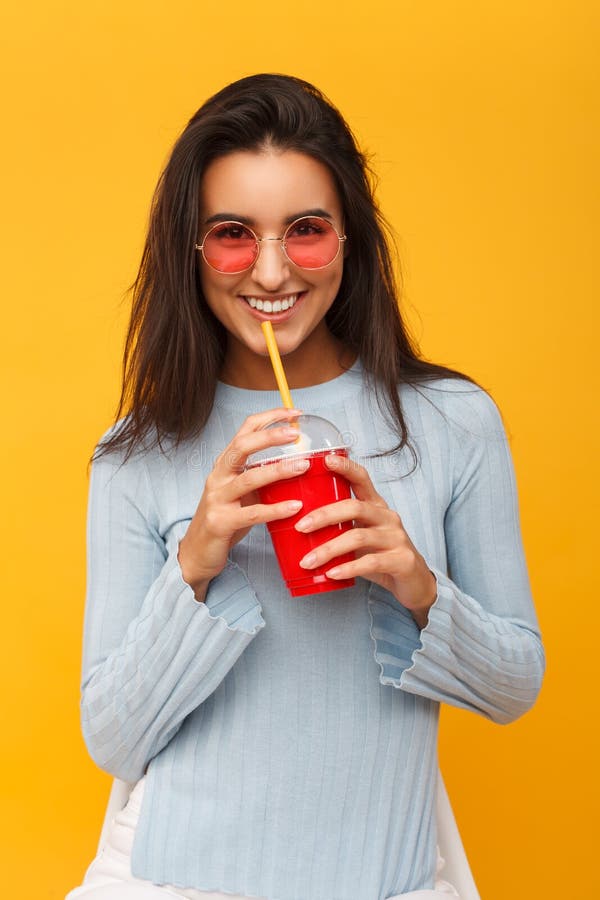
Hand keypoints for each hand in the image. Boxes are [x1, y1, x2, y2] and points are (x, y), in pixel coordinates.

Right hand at [178, 408, 308, 600]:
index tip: (295, 413)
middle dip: (270, 436)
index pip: (245, 430)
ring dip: (279, 471)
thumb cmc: (226, 519)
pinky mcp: (221, 522)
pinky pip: (252, 513)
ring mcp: (217, 498)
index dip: (270, 417)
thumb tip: (299, 463)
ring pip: (249, 478)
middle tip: (296, 434)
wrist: (196, 552)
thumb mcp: (243, 492)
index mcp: (225, 465)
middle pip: (242, 446)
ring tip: (303, 467)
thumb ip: (262, 476)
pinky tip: (295, 507)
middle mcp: (218, 476)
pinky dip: (276, 509)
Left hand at [294, 454, 436, 627]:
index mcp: (376, 506)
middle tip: (300, 526)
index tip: (324, 459)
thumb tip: (296, 526)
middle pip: (354, 507)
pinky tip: (331, 574)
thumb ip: (338, 528)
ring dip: (329, 549)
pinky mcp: (401, 560)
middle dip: (324, 515)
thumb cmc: (379, 554)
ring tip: (307, 561)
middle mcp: (388, 517)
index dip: (345, 467)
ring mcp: (396, 538)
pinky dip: (348, 568)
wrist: (414, 580)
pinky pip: (371, 562)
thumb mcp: (360, 535)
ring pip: (358, 536)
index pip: (362, 478)